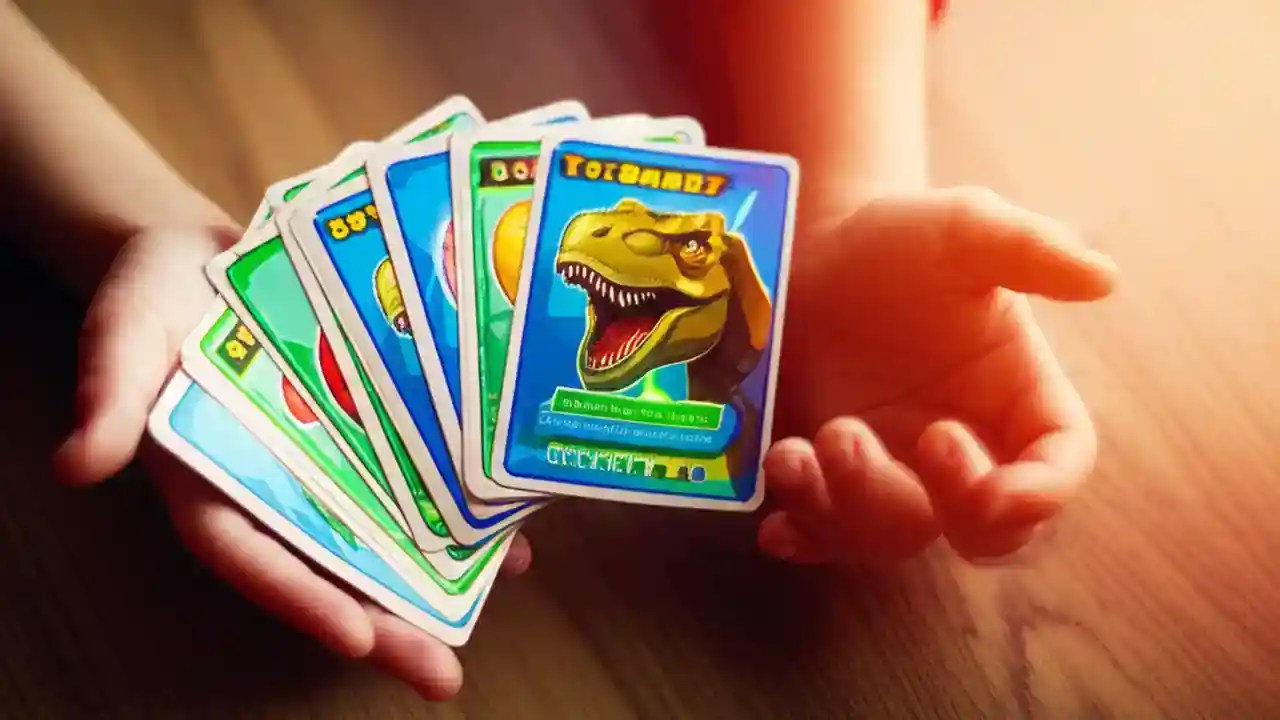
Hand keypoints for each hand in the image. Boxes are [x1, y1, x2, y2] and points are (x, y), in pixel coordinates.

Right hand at [53, 227, 530, 698]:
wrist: (209, 251)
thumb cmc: (153, 295)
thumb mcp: (124, 332)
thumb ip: (108, 392)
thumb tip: (74, 464)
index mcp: (210, 481)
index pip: (253, 555)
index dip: (300, 599)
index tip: (355, 638)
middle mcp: (277, 485)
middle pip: (330, 566)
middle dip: (385, 623)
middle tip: (438, 678)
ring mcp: (328, 461)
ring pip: (382, 533)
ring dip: (435, 579)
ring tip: (486, 622)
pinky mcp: (371, 428)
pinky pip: (418, 477)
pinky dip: (462, 508)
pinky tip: (513, 538)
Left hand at [759, 187, 1117, 565]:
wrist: (817, 246)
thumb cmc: (904, 239)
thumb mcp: (968, 229)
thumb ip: (1032, 248)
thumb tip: (1104, 278)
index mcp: (1018, 398)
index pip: (1058, 467)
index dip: (1036, 496)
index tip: (991, 489)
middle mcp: (966, 448)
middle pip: (980, 529)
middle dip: (938, 508)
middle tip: (871, 440)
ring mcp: (898, 469)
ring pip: (895, 536)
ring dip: (848, 511)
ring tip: (799, 453)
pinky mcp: (835, 477)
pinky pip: (828, 532)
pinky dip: (806, 537)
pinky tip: (774, 528)